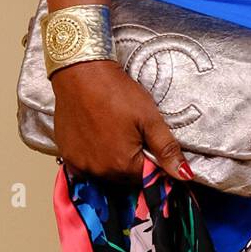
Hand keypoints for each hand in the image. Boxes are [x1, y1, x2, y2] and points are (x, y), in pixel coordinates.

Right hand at [51, 59, 193, 187]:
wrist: (81, 73)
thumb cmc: (116, 92)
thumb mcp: (149, 117)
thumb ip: (166, 149)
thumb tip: (184, 174)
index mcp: (123, 165)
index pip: (147, 178)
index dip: (153, 162)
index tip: (150, 144)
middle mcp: (99, 171)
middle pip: (125, 177)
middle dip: (133, 160)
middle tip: (132, 132)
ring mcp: (80, 164)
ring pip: (104, 171)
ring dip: (112, 159)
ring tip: (114, 129)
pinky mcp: (66, 154)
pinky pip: (85, 164)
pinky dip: (93, 154)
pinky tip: (96, 134)